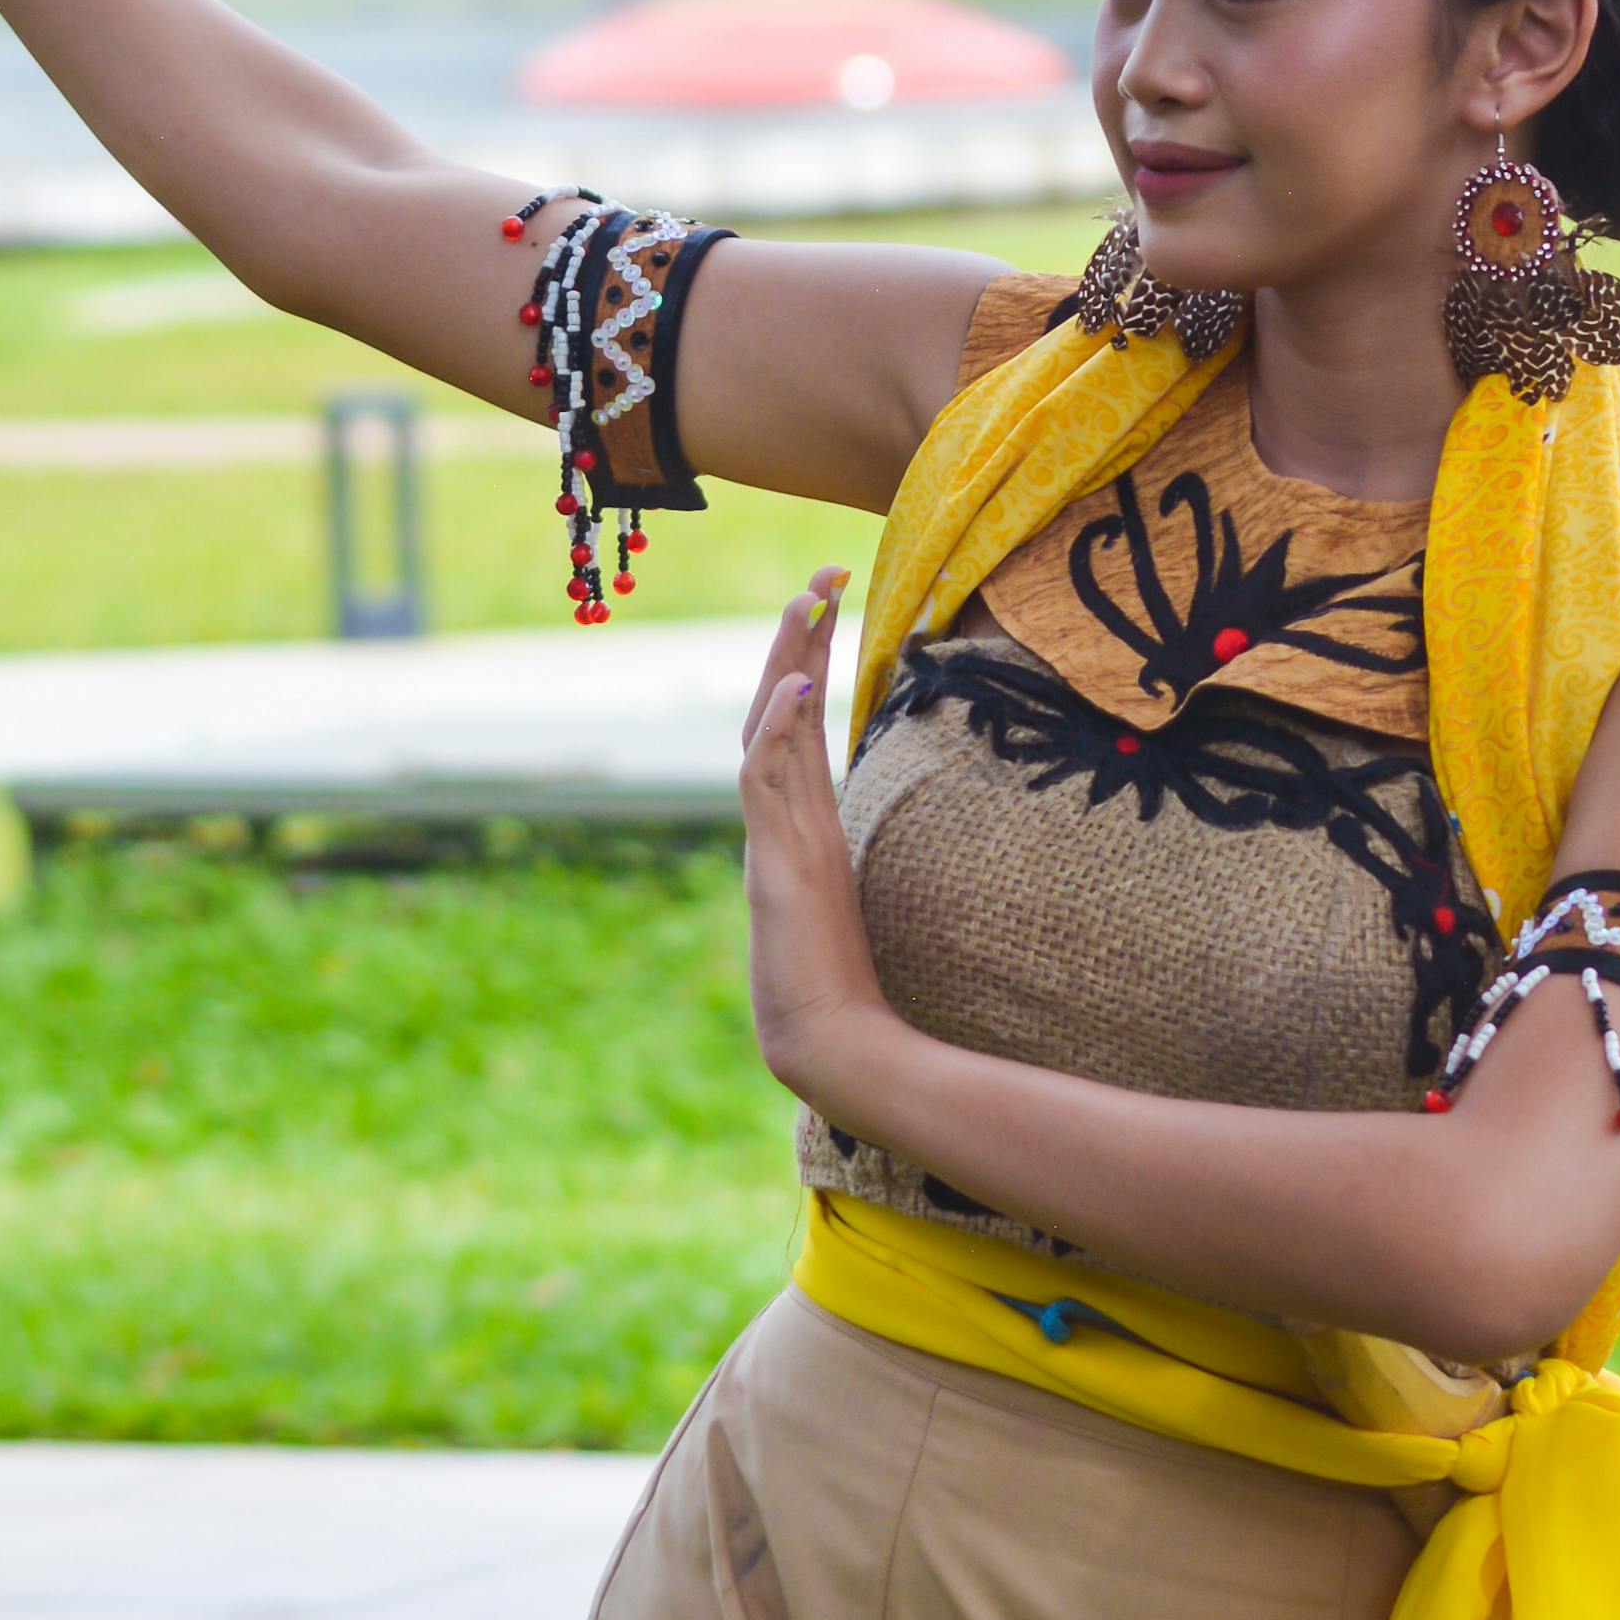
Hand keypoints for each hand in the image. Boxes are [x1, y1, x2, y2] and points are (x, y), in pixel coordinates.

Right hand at [736, 568, 891, 1115]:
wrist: (830, 1044)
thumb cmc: (837, 985)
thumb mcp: (844, 898)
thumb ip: (837, 854)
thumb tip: (852, 823)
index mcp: (801, 821)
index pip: (799, 720)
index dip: (809, 658)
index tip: (832, 598)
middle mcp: (780, 820)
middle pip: (777, 709)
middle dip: (796, 640)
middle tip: (819, 575)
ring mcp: (772, 840)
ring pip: (767, 731)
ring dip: (784, 665)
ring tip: (805, 605)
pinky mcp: (773, 866)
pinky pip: (767, 785)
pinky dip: (777, 733)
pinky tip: (797, 689)